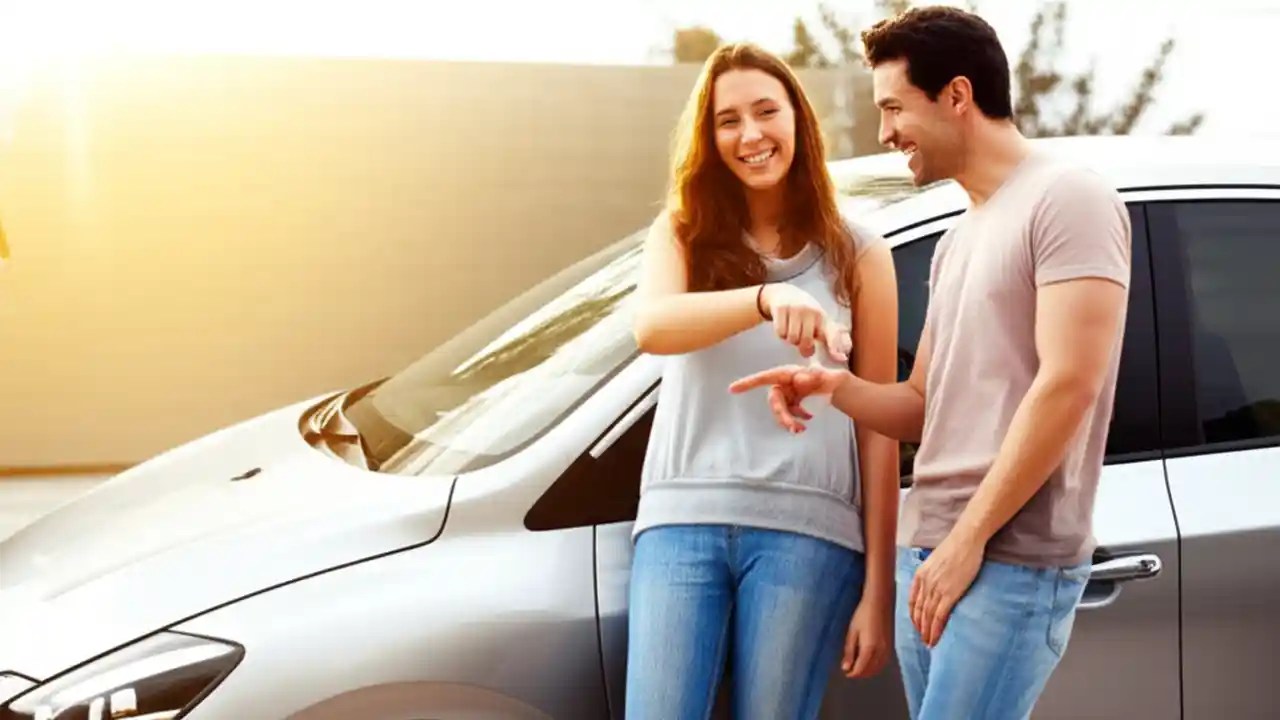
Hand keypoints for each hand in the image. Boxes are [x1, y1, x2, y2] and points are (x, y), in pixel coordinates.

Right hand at [728, 363, 847, 432]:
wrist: (833, 386)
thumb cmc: (827, 377)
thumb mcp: (824, 375)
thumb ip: (815, 375)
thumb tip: (799, 380)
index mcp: (785, 374)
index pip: (763, 378)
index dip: (747, 384)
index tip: (732, 389)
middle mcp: (782, 383)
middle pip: (774, 401)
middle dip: (782, 416)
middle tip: (794, 429)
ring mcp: (786, 394)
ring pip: (780, 410)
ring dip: (788, 421)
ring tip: (801, 430)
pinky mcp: (790, 402)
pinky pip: (787, 413)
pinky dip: (795, 420)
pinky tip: (806, 421)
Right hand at [761, 283, 851, 361]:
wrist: (784, 292)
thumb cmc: (805, 314)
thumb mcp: (819, 322)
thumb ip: (830, 339)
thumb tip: (842, 357)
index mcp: (824, 317)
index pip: (832, 333)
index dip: (835, 346)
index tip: (840, 358)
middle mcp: (812, 311)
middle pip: (806, 342)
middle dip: (803, 347)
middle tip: (802, 344)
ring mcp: (796, 308)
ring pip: (792, 339)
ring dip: (791, 339)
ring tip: (792, 330)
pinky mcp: (781, 308)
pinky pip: (781, 332)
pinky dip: (781, 333)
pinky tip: (784, 325)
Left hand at [842, 595, 891, 678]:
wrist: (879, 603)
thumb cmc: (862, 615)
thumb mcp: (852, 633)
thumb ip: (849, 652)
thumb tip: (845, 668)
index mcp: (869, 649)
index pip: (860, 670)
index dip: (852, 673)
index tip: (845, 672)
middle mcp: (880, 652)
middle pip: (869, 671)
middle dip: (859, 673)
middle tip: (850, 669)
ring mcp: (887, 650)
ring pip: (878, 668)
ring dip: (868, 672)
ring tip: (858, 667)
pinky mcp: (890, 646)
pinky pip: (883, 663)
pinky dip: (876, 667)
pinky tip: (870, 663)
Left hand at [909, 532, 984, 646]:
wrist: (966, 540)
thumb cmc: (956, 548)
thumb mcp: (936, 561)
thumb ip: (932, 574)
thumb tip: (935, 585)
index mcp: (920, 575)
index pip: (912, 601)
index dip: (914, 616)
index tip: (917, 626)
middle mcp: (925, 583)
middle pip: (919, 611)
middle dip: (920, 628)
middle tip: (923, 640)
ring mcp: (936, 589)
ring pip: (927, 616)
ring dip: (927, 632)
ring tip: (929, 643)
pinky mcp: (949, 593)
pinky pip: (939, 616)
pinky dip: (936, 629)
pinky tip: (936, 637)